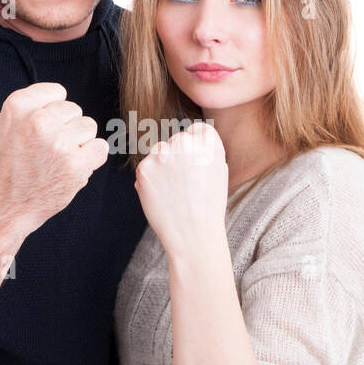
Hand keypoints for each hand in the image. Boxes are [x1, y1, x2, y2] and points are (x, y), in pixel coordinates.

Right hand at [0, 82, 108, 236]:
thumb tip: (57, 99)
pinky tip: (71, 167)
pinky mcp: (76, 165)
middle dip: (66, 128)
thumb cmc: (3, 168)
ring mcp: (59, 143)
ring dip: (78, 142)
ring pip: (89, 127)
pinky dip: (91, 158)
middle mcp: (39, 121)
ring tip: (57, 160)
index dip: (53, 111)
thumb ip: (28, 108)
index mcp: (18, 106)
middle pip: (74, 110)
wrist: (3, 207)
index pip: (57, 92)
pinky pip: (101, 148)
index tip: (42, 128)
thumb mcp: (2, 126)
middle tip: (47, 149)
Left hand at [134, 121, 228, 256]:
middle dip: (177, 157)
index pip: (196, 130)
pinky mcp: (144, 167)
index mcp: (207, 141)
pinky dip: (150, 180)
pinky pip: (146, 167)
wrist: (193, 234)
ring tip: (174, 191)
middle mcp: (185, 141)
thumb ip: (206, 149)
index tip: (195, 166)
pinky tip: (162, 195)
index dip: (195, 148)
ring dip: (162, 167)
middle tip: (184, 183)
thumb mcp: (219, 170)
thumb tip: (190, 136)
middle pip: (177, 140)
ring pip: (159, 153)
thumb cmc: (208, 206)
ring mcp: (162, 153)